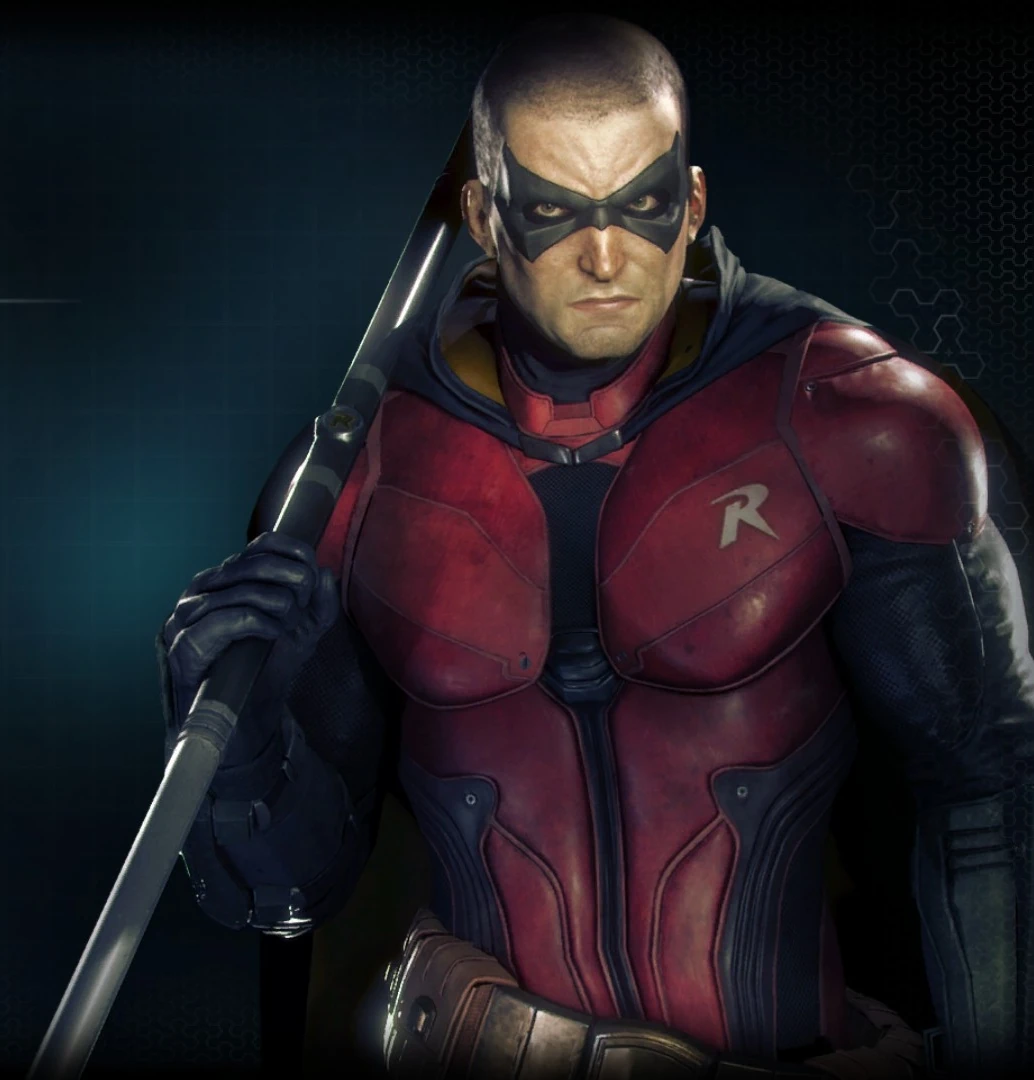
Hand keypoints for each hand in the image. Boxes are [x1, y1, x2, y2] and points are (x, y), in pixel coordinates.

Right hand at [160, 531, 339, 750]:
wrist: (246, 717)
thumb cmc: (269, 667)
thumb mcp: (305, 632)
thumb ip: (320, 604)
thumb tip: (325, 573)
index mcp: (228, 578)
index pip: (260, 545)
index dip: (292, 553)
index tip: (311, 576)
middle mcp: (203, 590)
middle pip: (252, 563)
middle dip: (289, 580)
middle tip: (303, 605)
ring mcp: (187, 616)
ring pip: (239, 589)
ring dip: (275, 604)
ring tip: (289, 624)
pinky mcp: (183, 645)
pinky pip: (222, 620)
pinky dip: (256, 623)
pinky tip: (273, 634)